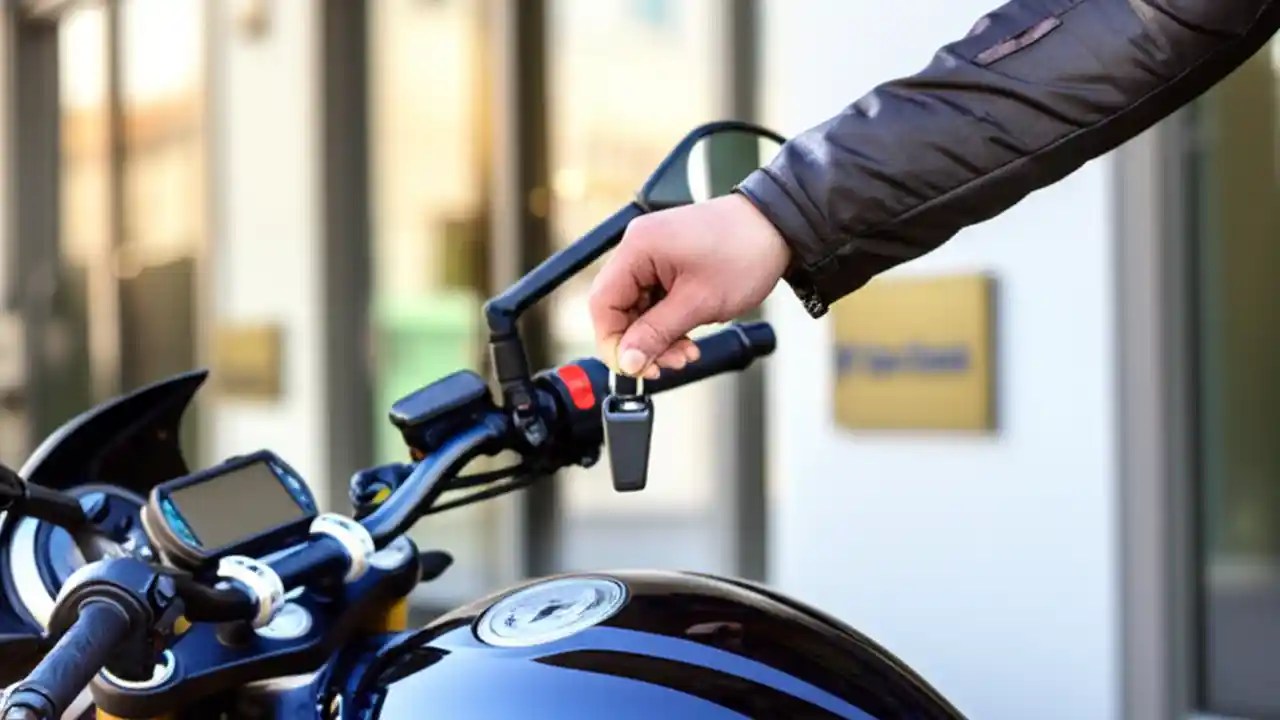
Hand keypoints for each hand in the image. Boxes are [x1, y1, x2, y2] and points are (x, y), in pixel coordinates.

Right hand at [589, 194, 789, 378]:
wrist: (780, 228)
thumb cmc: (744, 252)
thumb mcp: (698, 303)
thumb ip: (656, 334)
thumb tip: (627, 361)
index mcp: (638, 248)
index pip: (603, 303)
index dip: (612, 341)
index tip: (632, 366)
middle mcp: (639, 247)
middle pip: (618, 307)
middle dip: (640, 342)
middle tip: (666, 365)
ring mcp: (654, 253)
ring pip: (639, 308)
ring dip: (657, 336)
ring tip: (686, 352)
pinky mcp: (669, 261)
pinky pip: (655, 300)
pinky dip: (668, 323)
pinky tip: (687, 337)